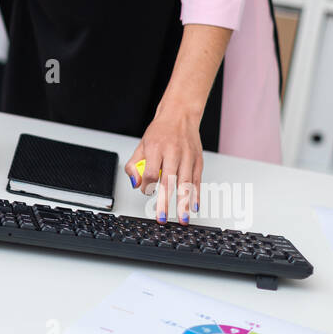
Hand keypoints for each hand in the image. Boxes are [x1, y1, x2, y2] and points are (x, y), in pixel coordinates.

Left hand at [123, 105, 202, 224]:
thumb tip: (136, 184)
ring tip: (183, 218)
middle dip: (165, 202)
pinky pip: (197, 180)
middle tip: (162, 218)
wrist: (180, 115)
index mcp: (156, 148)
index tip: (146, 192)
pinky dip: (196, 194)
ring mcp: (187, 156)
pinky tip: (194, 206)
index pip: (151, 173)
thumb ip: (134, 165)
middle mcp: (173, 152)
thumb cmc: (160, 131)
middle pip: (168, 181)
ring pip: (185, 183)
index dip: (147, 186)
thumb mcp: (141, 144)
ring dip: (184, 203)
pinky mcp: (198, 160)